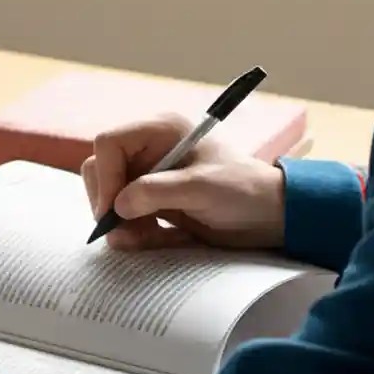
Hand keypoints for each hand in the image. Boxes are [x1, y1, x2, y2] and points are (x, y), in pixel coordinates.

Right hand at [80, 113, 286, 249]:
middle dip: (107, 201)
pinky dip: (132, 232)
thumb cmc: (244, 191)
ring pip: (110, 196)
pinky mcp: (155, 203)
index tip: (113, 210)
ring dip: (119, 222)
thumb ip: (156, 193)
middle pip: (102, 169)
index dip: (106, 176)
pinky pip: (126, 216)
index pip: (109, 143)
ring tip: (139, 240)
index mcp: (161, 130)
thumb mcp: (201, 188)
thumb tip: (117, 206)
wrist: (272, 217)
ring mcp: (151, 177)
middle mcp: (150, 150)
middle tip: (121, 231)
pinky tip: (150, 242)